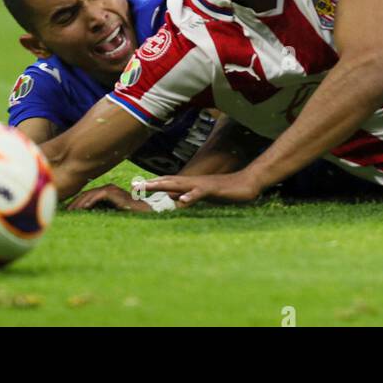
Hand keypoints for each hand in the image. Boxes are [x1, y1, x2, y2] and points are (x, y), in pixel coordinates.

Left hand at [66, 184, 151, 212]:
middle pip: (86, 193)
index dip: (76, 203)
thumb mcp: (111, 212)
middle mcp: (108, 188)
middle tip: (66, 212)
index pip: (87, 195)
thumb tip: (85, 217)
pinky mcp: (114, 192)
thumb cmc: (130, 214)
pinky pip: (99, 196)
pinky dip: (90, 201)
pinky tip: (83, 208)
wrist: (145, 212)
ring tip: (72, 211)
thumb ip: (100, 211)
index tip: (68, 212)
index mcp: (106, 192)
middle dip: (75, 202)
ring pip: (90, 194)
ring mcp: (111, 189)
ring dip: (79, 203)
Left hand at [143, 170, 261, 206]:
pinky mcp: (214, 190)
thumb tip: (174, 197)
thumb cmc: (227, 190)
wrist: (247, 183)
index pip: (168, 183)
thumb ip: (189, 194)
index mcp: (191, 184)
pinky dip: (191, 196)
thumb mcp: (204, 194)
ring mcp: (203, 185)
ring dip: (164, 185)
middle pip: (169, 181)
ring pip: (181, 184)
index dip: (152, 184)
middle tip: (134, 186)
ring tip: (149, 187)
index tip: (135, 187)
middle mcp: (194, 182)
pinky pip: (200, 193)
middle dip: (151, 184)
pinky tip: (183, 200)